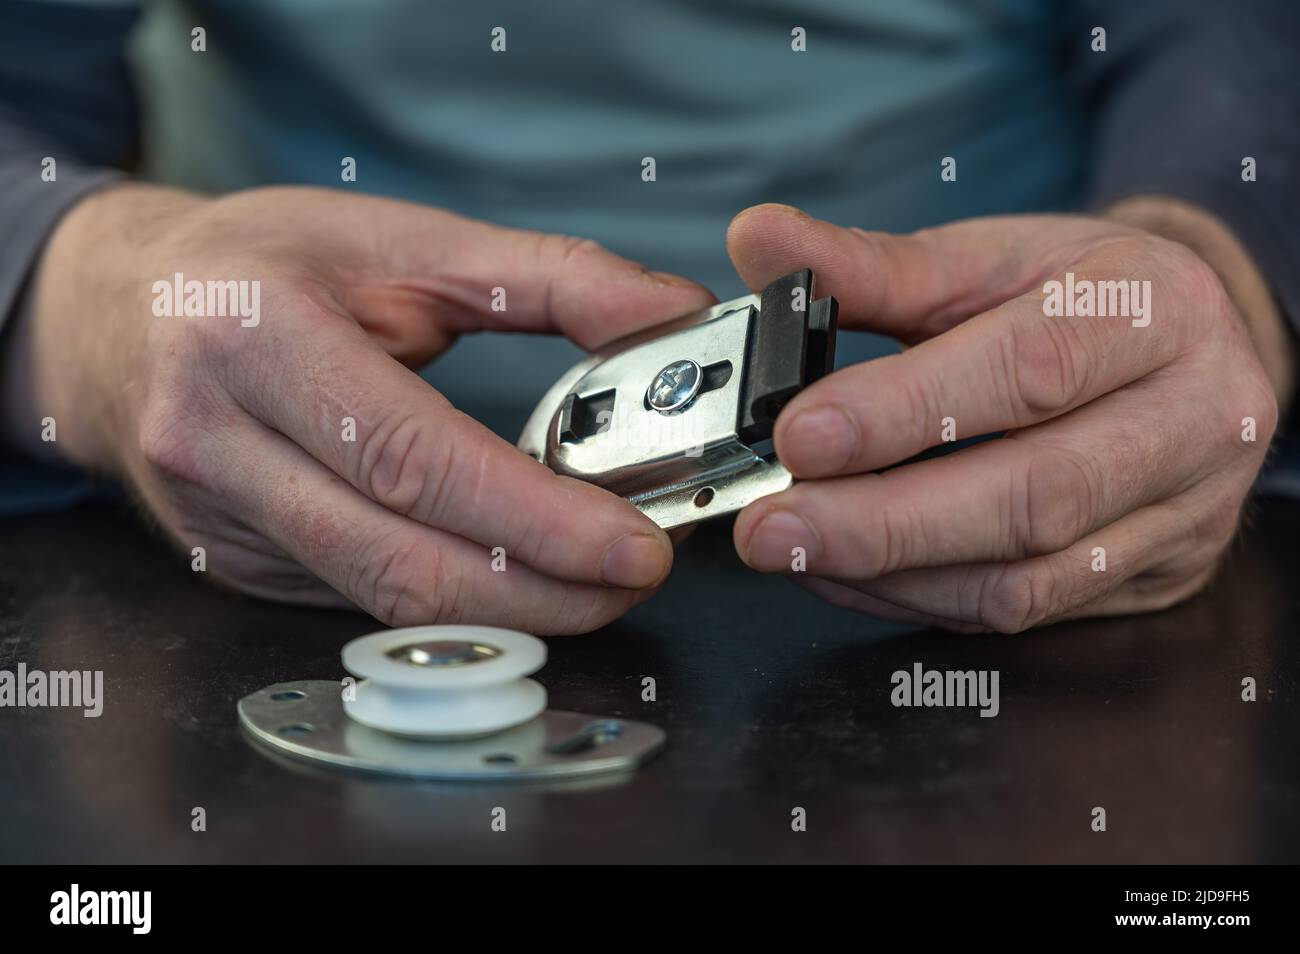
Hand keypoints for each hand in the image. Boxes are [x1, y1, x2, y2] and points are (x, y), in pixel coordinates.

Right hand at [5, 185, 713, 632]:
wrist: (117, 311)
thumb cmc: (261, 264)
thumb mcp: (399, 237)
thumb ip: (546, 275)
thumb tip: (664, 313)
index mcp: (260, 339)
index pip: (413, 459)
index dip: (533, 518)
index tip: (632, 545)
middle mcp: (222, 443)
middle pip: (401, 561)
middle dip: (541, 592)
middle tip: (637, 576)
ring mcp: (222, 519)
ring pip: (383, 600)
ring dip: (507, 610)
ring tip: (595, 584)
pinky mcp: (235, 564)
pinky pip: (358, 598)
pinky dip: (449, 600)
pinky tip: (512, 577)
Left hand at [726, 200, 1290, 631]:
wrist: (1189, 346)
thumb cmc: (1079, 294)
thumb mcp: (989, 257)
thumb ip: (870, 264)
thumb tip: (757, 239)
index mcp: (1155, 308)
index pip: (1029, 369)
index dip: (905, 410)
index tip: (801, 434)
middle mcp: (1193, 418)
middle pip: (1034, 498)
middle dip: (884, 524)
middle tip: (769, 526)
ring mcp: (1183, 512)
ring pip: (1028, 579)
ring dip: (890, 574)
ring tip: (793, 550)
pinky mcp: (1151, 575)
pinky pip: (1022, 611)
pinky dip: (919, 598)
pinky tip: (847, 572)